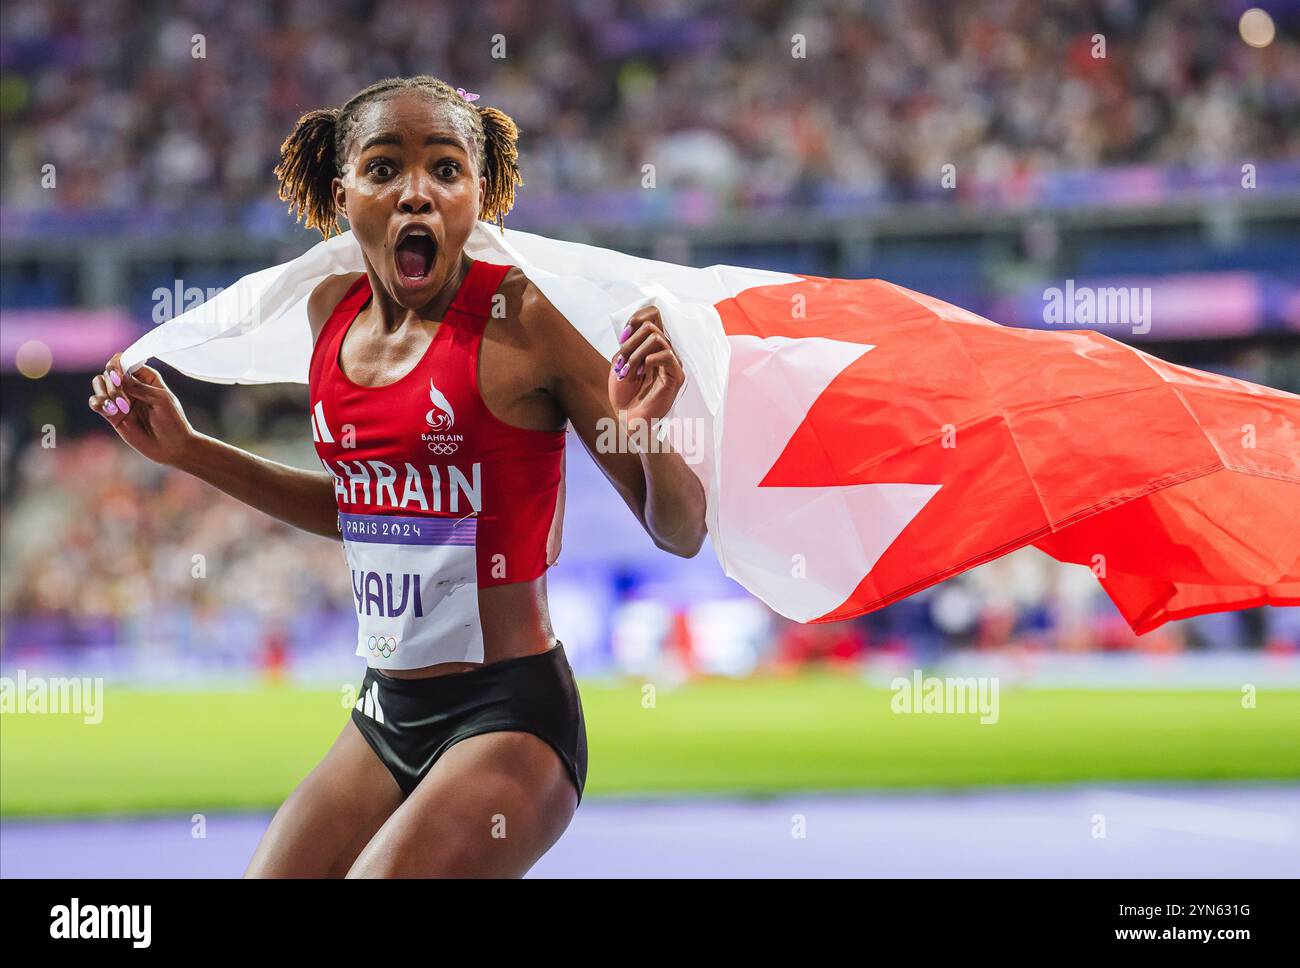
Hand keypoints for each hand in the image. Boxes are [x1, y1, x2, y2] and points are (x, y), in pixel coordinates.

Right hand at [88, 353, 198, 467]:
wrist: (172, 447)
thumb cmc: (172, 421)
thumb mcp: (161, 400)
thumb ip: (139, 387)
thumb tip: (117, 376)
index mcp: (146, 377)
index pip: (124, 360)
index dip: (116, 364)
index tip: (118, 376)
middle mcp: (131, 385)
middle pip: (108, 372)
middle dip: (111, 384)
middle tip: (123, 401)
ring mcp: (120, 399)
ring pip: (98, 384)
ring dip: (103, 393)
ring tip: (116, 408)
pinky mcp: (112, 415)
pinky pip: (95, 402)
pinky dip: (96, 403)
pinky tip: (107, 410)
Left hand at [608, 306, 685, 428]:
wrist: (626, 420)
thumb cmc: (623, 395)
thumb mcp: (620, 362)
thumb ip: (628, 343)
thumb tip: (635, 326)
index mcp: (653, 347)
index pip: (655, 315)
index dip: (637, 318)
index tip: (621, 337)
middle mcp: (665, 352)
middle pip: (652, 326)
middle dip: (630, 343)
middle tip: (621, 363)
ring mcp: (673, 363)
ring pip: (656, 338)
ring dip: (635, 354)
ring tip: (627, 371)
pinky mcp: (677, 376)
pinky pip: (666, 354)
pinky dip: (648, 360)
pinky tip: (641, 373)